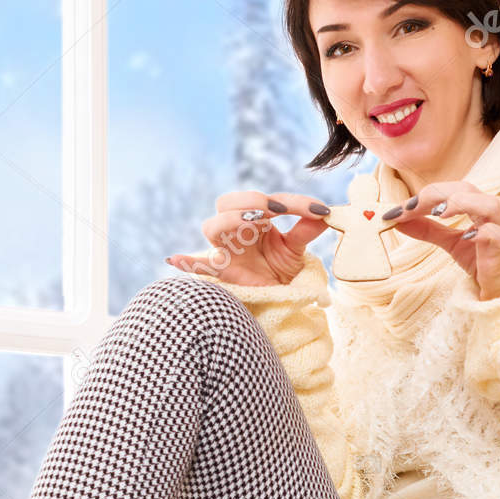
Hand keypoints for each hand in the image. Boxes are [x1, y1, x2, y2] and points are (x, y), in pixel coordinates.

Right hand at [166, 190, 331, 285]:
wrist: (277, 298)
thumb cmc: (282, 269)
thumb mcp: (297, 248)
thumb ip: (307, 229)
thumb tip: (325, 214)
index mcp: (254, 219)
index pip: (268, 200)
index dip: (292, 202)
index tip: (316, 209)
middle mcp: (235, 230)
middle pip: (227, 202)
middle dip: (249, 201)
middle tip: (274, 209)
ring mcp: (225, 250)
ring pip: (212, 226)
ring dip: (231, 220)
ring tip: (254, 222)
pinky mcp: (221, 273)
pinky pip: (197, 266)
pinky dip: (186, 263)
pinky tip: (174, 259)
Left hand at [383, 180, 499, 300]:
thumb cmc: (482, 258)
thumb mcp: (450, 241)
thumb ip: (427, 228)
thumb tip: (397, 219)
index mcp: (477, 204)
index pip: (448, 191)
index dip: (422, 197)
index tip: (395, 211)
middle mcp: (491, 209)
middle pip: (465, 189)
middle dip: (434, 196)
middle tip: (409, 208)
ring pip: (488, 203)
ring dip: (461, 203)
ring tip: (438, 212)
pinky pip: (495, 233)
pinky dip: (481, 232)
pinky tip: (466, 236)